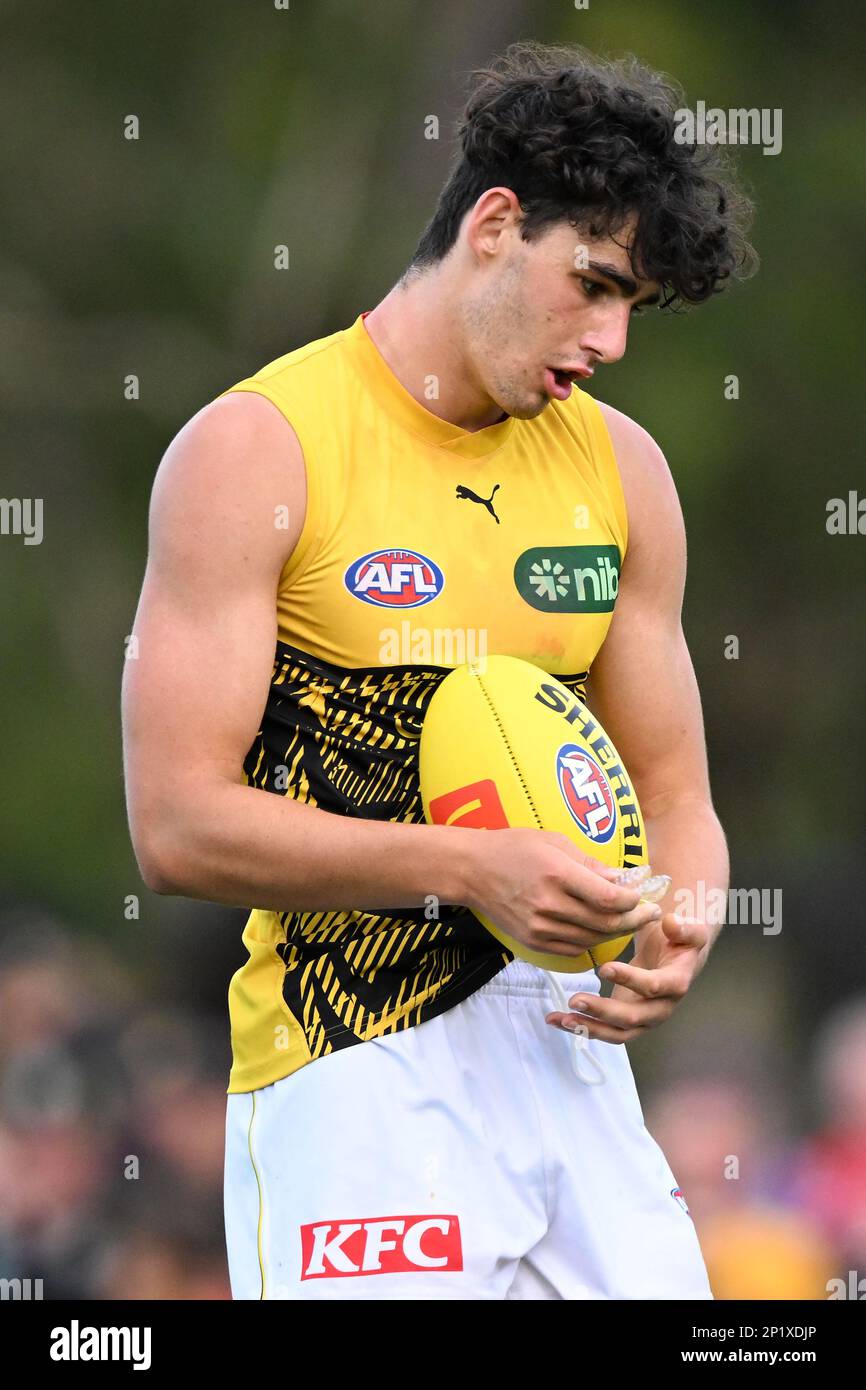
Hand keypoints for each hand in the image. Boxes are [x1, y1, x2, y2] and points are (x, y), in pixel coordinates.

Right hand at [465, 828, 663, 959]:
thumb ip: (590, 865)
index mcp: (557, 874)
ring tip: (629, 922)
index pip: (608, 898)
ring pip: (592, 939)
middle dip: (633, 920)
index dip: (632, 901)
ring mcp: (539, 927)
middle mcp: (549, 904)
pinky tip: (600, 931)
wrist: (472, 870)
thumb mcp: (555, 843)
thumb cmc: (513, 848)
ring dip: (615, 933)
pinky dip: (592, 942)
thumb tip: (622, 880)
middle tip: (649, 914)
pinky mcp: (533, 941)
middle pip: (605, 923)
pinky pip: (573, 949)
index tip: (644, 897)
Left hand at [545, 913, 708, 1041]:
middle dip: (603, 1012)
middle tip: (575, 999)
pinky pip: (605, 1031)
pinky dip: (581, 1027)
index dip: (631, 980)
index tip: (604, 968)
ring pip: (617, 1033)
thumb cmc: (680, 941)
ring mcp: (643, 1019)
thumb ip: (684, 928)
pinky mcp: (627, 1022)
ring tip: (562, 1018)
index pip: (654, 987)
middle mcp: (661, 1008)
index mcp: (676, 984)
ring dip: (589, 1027)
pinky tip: (556, 1020)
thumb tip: (671, 922)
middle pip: (633, 1018)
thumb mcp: (690, 930)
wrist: (678, 958)